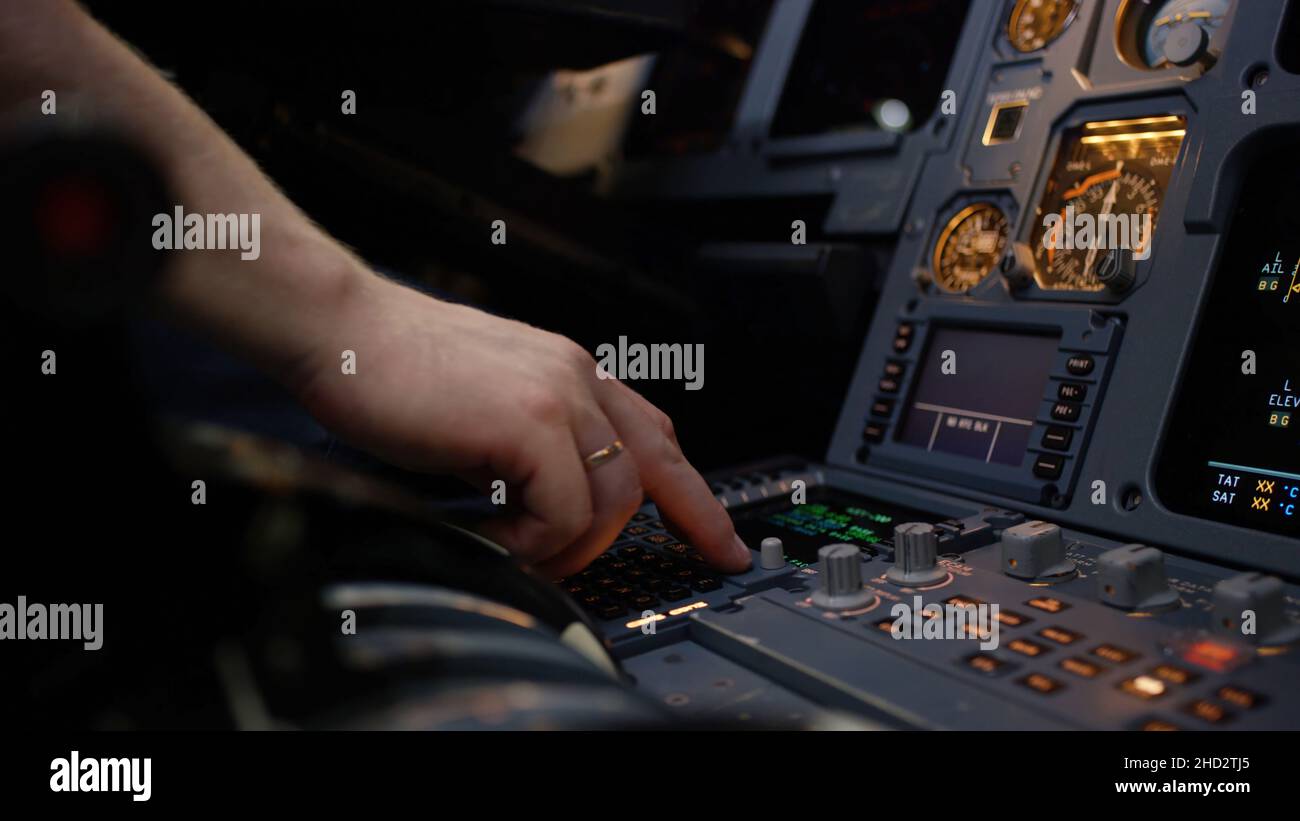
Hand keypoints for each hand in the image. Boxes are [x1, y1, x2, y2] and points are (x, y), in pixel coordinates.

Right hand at [290, 272, 752, 577]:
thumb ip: (530, 442)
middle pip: (655, 472)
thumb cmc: (394, 369)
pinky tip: (488, 529)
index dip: (695, 496)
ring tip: (516, 547)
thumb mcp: (486, 404)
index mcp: (570, 372)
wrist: (340, 329)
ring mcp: (559, 395)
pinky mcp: (530, 421)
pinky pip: (564, 513)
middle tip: (632, 569)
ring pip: (614, 502)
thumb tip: (548, 509)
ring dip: (570, 546)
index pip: (654, 436)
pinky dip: (531, 541)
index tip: (719, 542)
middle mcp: (577, 376)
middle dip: (668, 531)